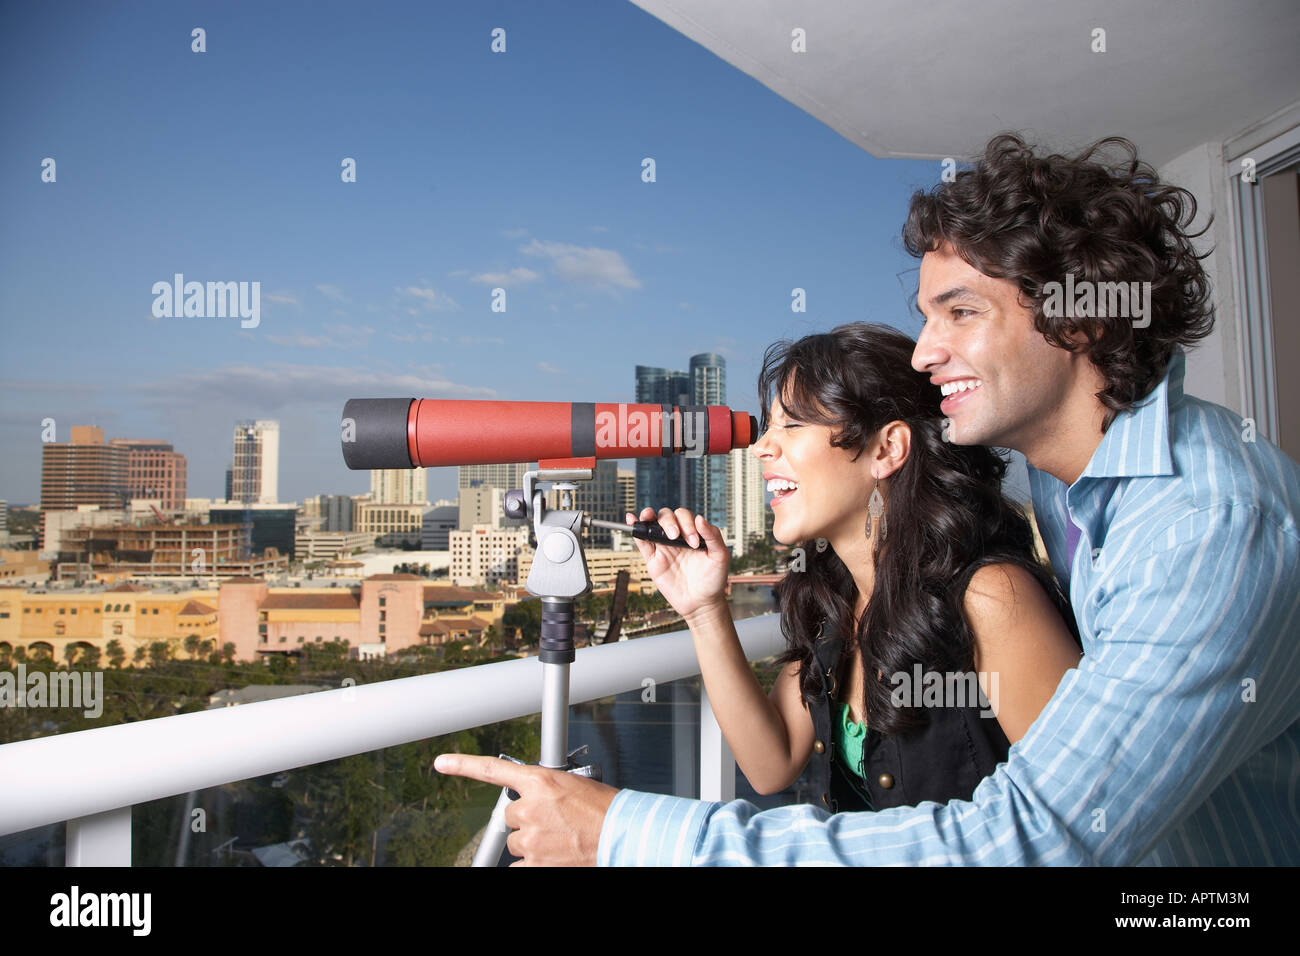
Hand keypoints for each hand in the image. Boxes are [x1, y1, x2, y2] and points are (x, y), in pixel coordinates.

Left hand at [434, 754, 617, 865]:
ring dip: (533, 841)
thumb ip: (545, 789)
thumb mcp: (573, 785)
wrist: (622, 835)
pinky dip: (534, 863)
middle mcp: (530, 808)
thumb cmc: (604, 809)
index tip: (442, 763)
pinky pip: (520, 866)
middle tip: (553, 822)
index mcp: (540, 781)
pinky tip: (554, 856)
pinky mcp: (535, 863)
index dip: (463, 765)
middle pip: (510, 815)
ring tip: (561, 839)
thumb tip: (532, 796)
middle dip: (527, 819)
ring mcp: (530, 837)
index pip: (493, 769)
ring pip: (516, 842)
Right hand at [627, 506, 730, 621]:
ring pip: (653, 524)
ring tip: (648, 515)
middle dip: (671, 523)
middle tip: (677, 537)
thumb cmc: (713, 579)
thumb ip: (713, 536)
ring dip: (649, 516)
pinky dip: (636, 529)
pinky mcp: (653, 559)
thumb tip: (700, 518)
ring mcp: (664, 547)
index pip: (685, 516)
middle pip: (667, 516)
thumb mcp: (720, 556)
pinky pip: (642, 541)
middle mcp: (678, 537)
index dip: (687, 524)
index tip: (694, 542)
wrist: (702, 602)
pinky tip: (631, 519)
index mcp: (693, 533)